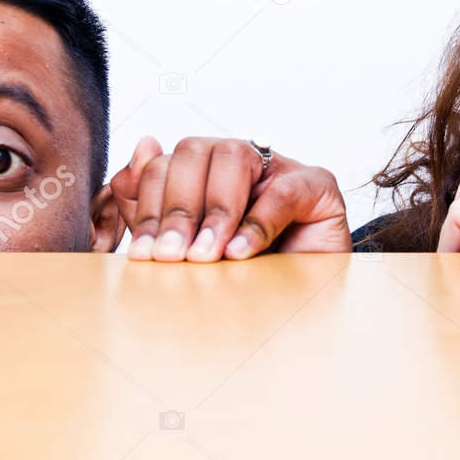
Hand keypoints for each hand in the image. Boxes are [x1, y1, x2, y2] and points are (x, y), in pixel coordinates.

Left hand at [110, 136, 350, 260]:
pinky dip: (256, 223)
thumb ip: (153, 204)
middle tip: (170, 257)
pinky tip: (239, 254)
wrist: (300, 310)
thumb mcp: (187, 244)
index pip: (164, 163)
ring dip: (214, 211)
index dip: (148, 205)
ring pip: (233, 157)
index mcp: (204, 168)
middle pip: (193, 152)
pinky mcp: (318, 184)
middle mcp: (240, 158)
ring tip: (205, 257)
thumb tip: (141, 150)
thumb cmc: (244, 276)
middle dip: (176, 209)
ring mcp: (280, 166)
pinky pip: (281, 191)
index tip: (144, 253)